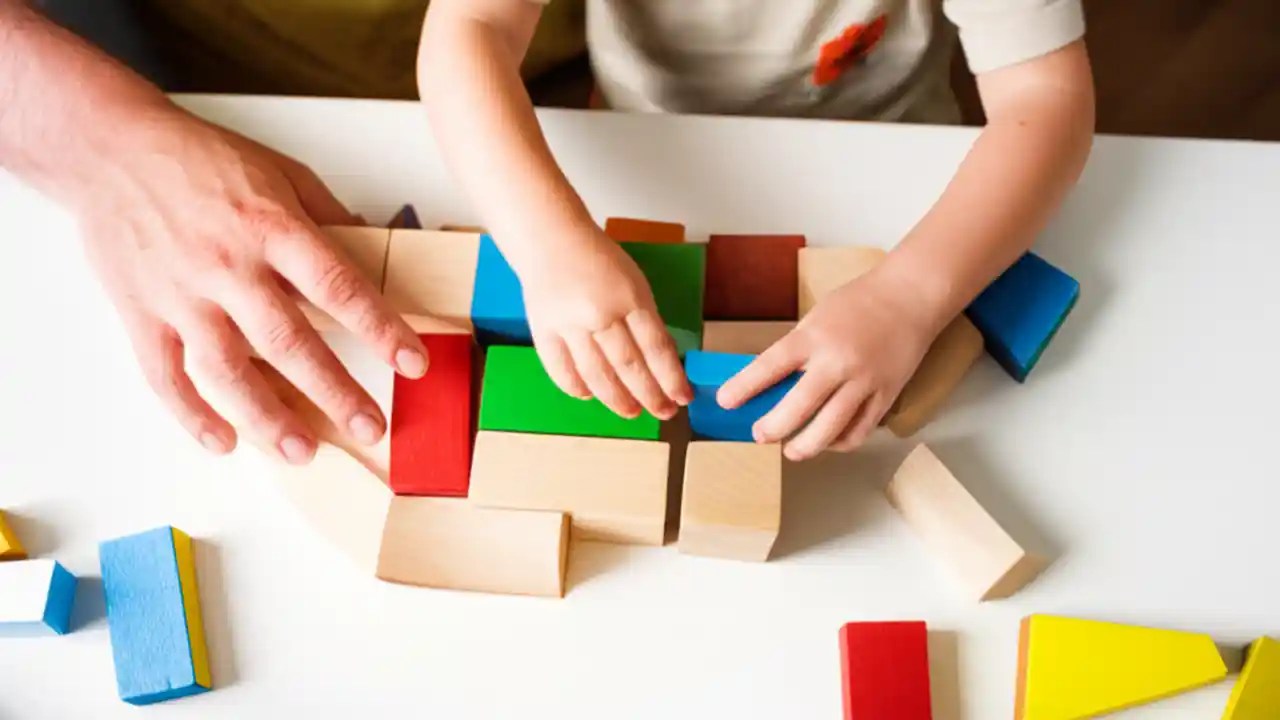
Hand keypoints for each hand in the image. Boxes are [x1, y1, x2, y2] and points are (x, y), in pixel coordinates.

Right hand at [76, 107, 425, 462]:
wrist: (112, 150)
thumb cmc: (203, 160)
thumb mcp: (281, 172)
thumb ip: (328, 216)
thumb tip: (375, 245)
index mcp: (272, 228)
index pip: (339, 287)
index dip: (380, 329)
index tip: (413, 363)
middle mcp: (229, 266)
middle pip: (289, 342)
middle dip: (335, 391)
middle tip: (370, 428)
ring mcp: (182, 295)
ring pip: (228, 370)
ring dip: (268, 417)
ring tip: (304, 452)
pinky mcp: (142, 314)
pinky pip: (166, 376)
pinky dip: (193, 415)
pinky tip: (225, 442)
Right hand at [521, 230, 691, 419]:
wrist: (550, 239)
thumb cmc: (598, 261)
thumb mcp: (634, 283)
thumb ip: (646, 320)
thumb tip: (662, 364)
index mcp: (629, 297)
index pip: (656, 347)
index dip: (672, 378)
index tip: (683, 397)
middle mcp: (600, 314)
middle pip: (629, 366)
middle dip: (650, 395)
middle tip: (664, 413)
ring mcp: (569, 325)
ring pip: (596, 375)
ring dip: (617, 399)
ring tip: (632, 412)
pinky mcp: (543, 331)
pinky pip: (561, 370)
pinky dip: (577, 387)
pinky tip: (590, 396)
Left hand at [718, 268, 938, 459]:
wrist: (910, 297)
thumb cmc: (858, 304)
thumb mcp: (816, 318)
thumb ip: (797, 350)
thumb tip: (769, 385)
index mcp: (814, 336)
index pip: (771, 365)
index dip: (744, 386)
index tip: (725, 402)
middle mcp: (838, 361)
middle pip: (799, 406)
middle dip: (773, 427)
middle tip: (759, 435)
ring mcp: (864, 382)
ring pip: (831, 428)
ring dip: (805, 446)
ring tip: (791, 450)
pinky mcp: (886, 396)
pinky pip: (859, 430)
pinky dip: (840, 442)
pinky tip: (827, 441)